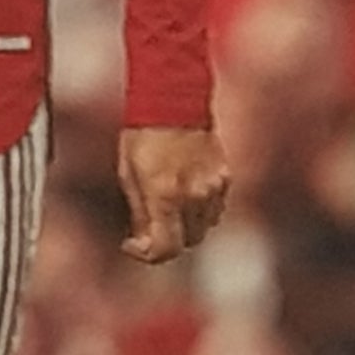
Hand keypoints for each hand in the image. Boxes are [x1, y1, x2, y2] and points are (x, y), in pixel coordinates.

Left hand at [118, 125, 229, 263]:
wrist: (174, 100)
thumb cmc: (143, 135)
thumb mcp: (129, 175)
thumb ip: (139, 212)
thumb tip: (143, 238)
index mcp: (165, 194)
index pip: (166, 249)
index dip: (147, 255)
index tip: (132, 243)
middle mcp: (194, 195)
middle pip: (187, 243)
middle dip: (167, 241)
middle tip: (147, 229)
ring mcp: (213, 187)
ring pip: (204, 228)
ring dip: (186, 227)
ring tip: (167, 208)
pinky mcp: (225, 177)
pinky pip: (216, 209)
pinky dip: (201, 211)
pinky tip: (185, 193)